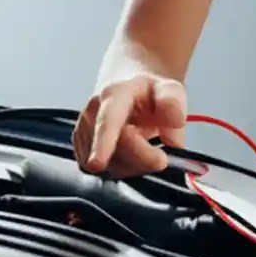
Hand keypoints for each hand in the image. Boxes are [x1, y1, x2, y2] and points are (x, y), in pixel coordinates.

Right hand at [72, 73, 187, 177]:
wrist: (127, 84)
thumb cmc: (147, 91)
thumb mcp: (169, 88)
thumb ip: (173, 104)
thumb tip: (173, 133)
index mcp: (114, 95)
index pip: (107, 121)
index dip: (102, 144)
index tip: (97, 163)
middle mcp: (92, 114)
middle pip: (114, 152)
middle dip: (144, 159)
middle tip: (163, 155)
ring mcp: (84, 134)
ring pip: (111, 167)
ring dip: (136, 165)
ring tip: (146, 145)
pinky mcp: (82, 151)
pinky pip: (107, 171)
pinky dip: (125, 168)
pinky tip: (132, 153)